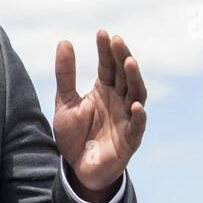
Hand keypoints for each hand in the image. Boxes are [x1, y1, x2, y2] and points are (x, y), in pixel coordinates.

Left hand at [53, 29, 147, 200]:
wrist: (77, 168)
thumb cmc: (74, 135)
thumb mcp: (65, 102)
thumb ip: (65, 74)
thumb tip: (64, 41)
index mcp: (105, 90)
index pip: (108, 66)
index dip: (106, 51)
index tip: (102, 33)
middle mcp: (119, 101)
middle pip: (125, 76)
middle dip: (122, 58)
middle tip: (117, 41)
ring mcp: (127, 119)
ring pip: (136, 95)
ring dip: (134, 79)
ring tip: (129, 62)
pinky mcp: (130, 140)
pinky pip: (137, 127)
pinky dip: (138, 117)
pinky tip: (135, 105)